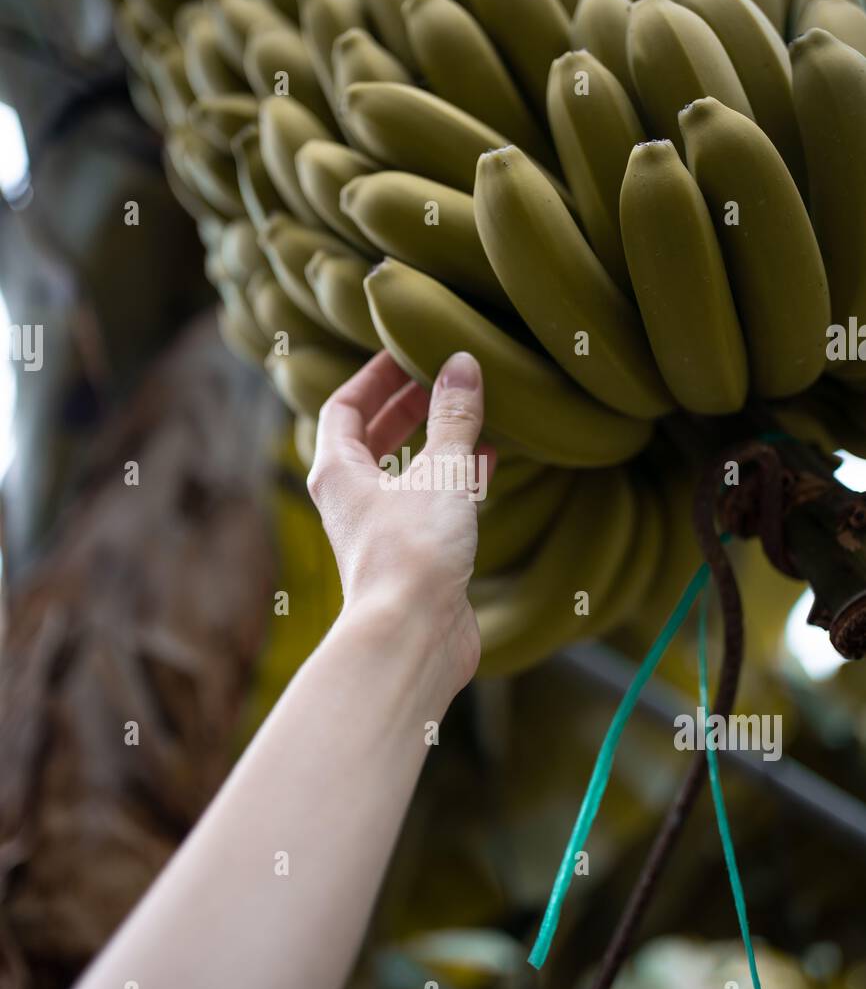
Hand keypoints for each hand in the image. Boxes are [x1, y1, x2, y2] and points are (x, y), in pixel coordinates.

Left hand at [307, 350, 493, 697]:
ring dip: (432, 442)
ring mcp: (381, 530)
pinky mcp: (412, 556)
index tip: (407, 352)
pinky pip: (429, 502)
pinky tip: (487, 463)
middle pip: (371, 439)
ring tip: (466, 413)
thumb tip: (462, 365)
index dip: (375, 377)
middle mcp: (352, 500)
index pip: (345, 407)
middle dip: (405, 406)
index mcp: (339, 472)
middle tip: (439, 378)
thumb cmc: (413, 552)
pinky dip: (453, 478)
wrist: (413, 636)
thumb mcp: (442, 472)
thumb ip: (454, 417)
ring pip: (403, 472)